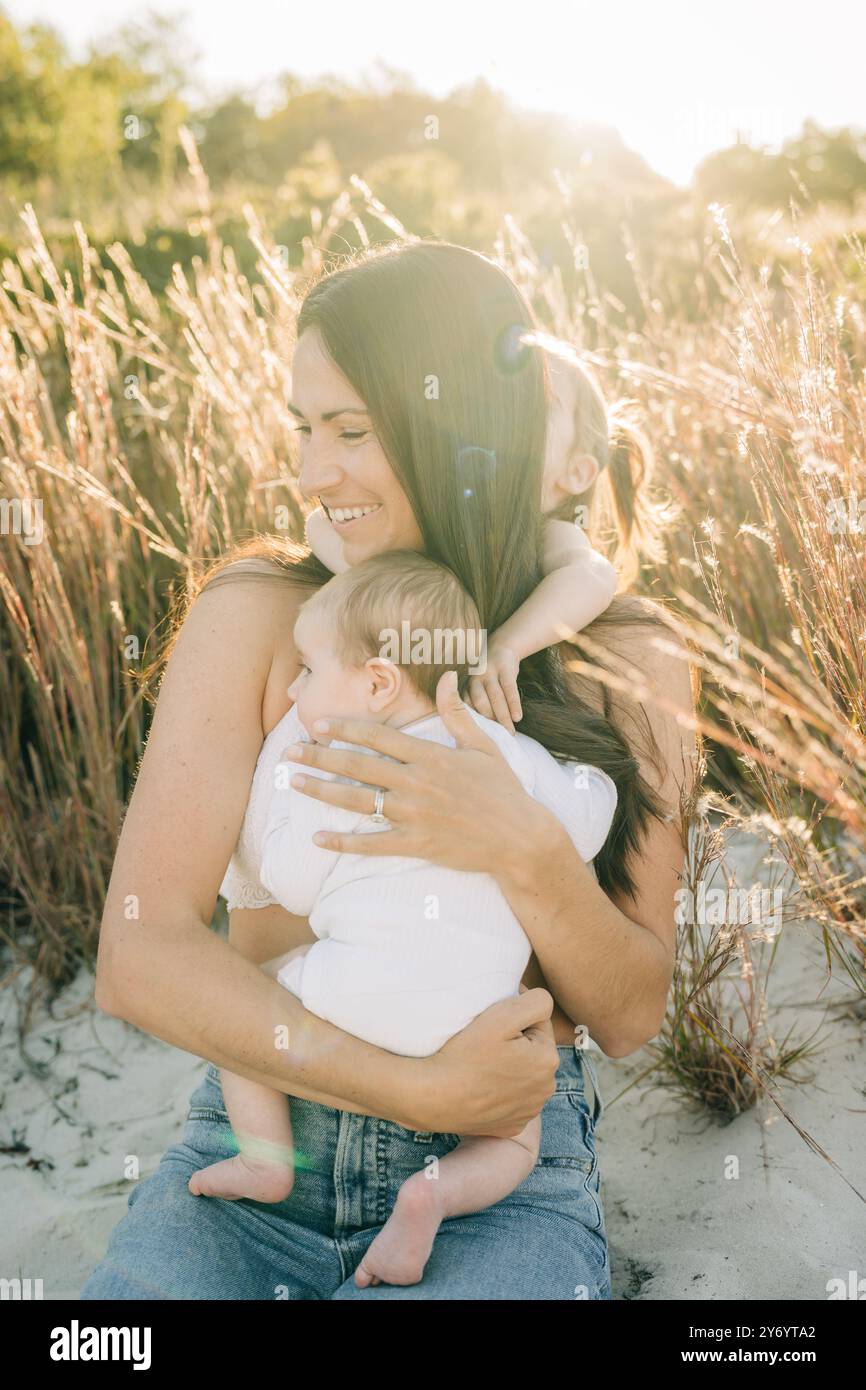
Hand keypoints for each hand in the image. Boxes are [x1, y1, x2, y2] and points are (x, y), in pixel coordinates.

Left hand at [283, 671, 555, 876]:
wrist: (519, 837)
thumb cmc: (503, 789)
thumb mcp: (483, 745)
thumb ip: (458, 712)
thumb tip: (449, 676)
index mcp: (430, 756)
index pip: (378, 737)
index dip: (344, 729)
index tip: (318, 724)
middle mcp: (416, 783)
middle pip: (357, 766)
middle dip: (320, 757)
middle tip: (290, 752)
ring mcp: (413, 815)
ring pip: (357, 801)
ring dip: (322, 792)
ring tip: (294, 784)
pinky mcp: (415, 844)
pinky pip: (371, 843)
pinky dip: (342, 842)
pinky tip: (317, 838)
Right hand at [418, 986, 559, 1135]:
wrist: (433, 1096)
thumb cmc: (466, 1053)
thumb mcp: (503, 1015)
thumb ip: (537, 1001)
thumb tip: (541, 1002)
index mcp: (548, 1060)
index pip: (538, 1023)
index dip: (515, 1017)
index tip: (492, 1022)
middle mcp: (545, 1090)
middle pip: (533, 1051)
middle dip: (517, 1042)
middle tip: (485, 1042)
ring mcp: (529, 1112)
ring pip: (523, 1076)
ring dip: (510, 1067)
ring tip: (481, 1064)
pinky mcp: (511, 1127)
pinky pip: (511, 1101)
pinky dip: (500, 1092)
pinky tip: (480, 1086)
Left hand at [466, 642, 521, 732]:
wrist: (503, 647)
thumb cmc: (490, 678)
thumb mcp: (479, 688)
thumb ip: (477, 707)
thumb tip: (481, 736)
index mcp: (466, 686)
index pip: (467, 709)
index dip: (474, 725)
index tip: (482, 741)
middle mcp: (475, 679)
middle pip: (480, 704)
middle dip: (489, 723)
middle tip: (498, 740)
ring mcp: (489, 672)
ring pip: (495, 697)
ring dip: (503, 716)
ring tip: (510, 732)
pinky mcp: (505, 668)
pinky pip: (509, 688)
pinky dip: (514, 704)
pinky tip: (518, 718)